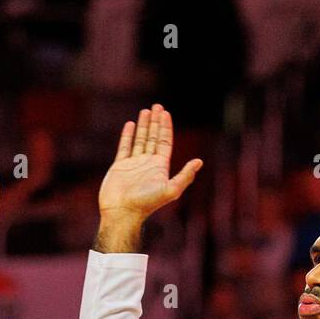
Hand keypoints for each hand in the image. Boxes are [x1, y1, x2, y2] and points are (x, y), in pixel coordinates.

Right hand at [94, 104, 202, 253]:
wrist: (123, 213)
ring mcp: (133, 164)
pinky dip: (128, 135)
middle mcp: (148, 163)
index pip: (165, 142)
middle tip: (157, 106)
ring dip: (143, 126)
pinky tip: (130, 125)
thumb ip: (185, 176)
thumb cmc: (147, 203)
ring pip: (140, 140)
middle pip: (153, 137)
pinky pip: (124, 147)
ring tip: (145, 111)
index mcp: (160, 166)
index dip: (166, 127)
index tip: (165, 113)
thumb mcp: (170, 189)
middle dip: (156, 122)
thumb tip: (199, 161)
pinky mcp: (120, 166)